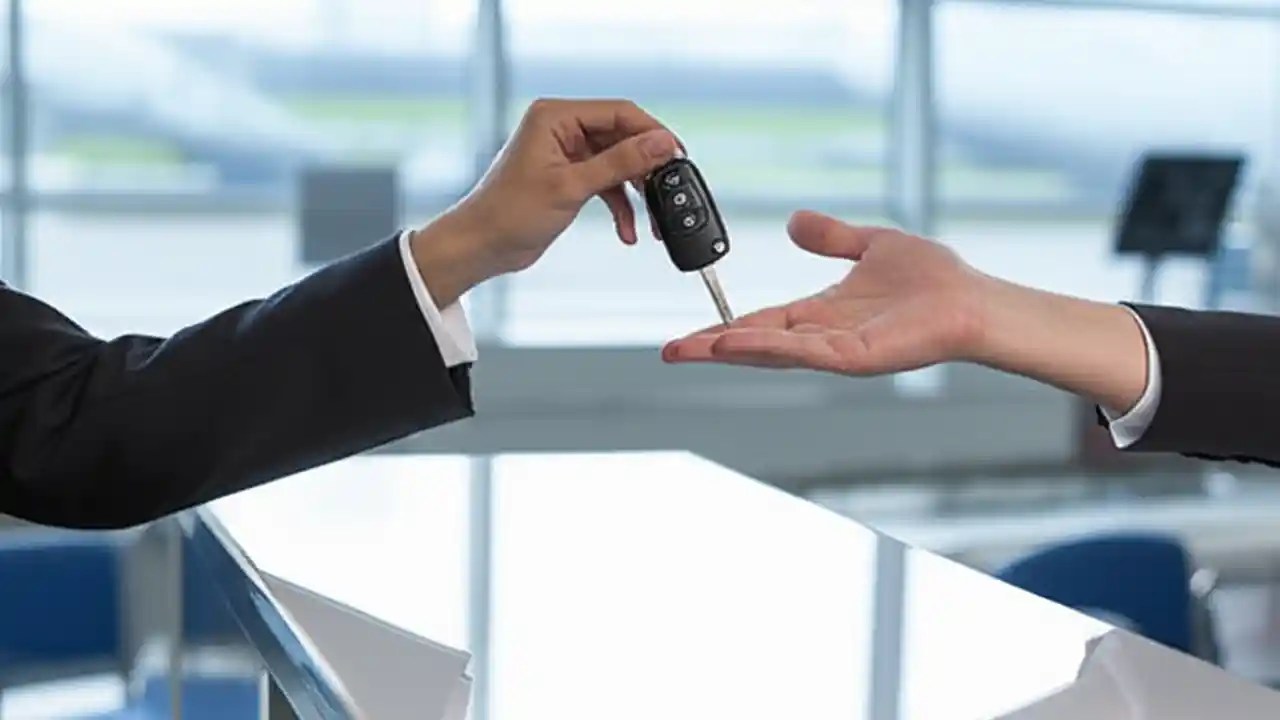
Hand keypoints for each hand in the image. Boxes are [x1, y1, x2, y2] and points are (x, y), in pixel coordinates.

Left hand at [411, 98, 679, 305]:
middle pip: (622, 139)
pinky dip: (619, 206)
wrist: (481, 247)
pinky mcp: (568, 177)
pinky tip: (628, 230)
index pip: (618, 112)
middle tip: (669, 190)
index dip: (651, 133)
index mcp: (555, 116)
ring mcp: (565, 154)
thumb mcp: (571, 187)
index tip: (676, 154)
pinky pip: (605, 185)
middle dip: (645, 169)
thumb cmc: (508, 213)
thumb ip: (620, 163)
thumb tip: (659, 144)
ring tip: (652, 220)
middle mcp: (561, 129)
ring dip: (635, 194)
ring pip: (617, 165)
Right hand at [663, 210, 1149, 413]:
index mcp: (820, 315)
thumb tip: (794, 222)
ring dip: (729, 351)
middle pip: (755, 344)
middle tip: (670, 353)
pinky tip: (736, 344)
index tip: (686, 337)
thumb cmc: (934, 279)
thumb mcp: (870, 244)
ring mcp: (837, 351)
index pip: (760, 324)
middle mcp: (822, 338)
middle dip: (711, 350)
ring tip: (690, 351)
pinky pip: (805, 353)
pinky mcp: (856, 357)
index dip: (721, 329)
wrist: (974, 300)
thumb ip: (830, 237)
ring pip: (772, 352)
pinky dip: (768, 348)